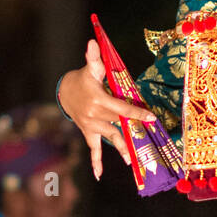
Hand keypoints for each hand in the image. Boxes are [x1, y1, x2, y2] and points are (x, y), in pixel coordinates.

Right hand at [58, 39, 157, 179]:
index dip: (137, 113)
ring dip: (121, 150)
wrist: (64, 91)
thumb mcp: (89, 68)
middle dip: (134, 132)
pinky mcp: (88, 133)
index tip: (152, 117)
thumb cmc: (82, 78)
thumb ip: (93, 58)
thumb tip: (93, 42)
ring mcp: (92, 126)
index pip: (122, 108)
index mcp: (99, 100)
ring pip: (110, 138)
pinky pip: (93, 149)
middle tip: (148, 142)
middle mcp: (95, 116)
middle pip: (119, 125)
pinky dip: (95, 162)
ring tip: (132, 162)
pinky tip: (98, 175)